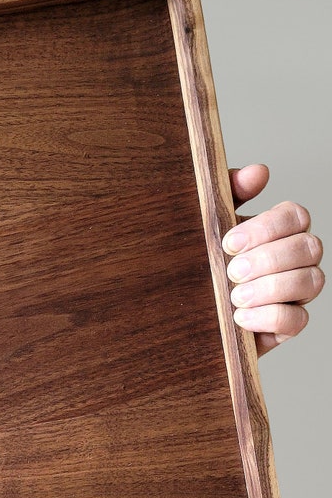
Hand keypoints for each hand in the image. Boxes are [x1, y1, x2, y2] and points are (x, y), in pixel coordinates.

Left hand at [223, 163, 323, 355]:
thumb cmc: (204, 262)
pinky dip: (269, 317)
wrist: (186, 311)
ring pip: (311, 282)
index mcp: (281, 231)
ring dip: (270, 288)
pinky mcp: (287, 325)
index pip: (296, 216)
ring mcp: (297, 293)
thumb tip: (257, 172)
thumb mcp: (209, 226)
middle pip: (309, 247)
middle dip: (268, 259)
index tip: (229, 242)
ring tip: (234, 296)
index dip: (267, 227)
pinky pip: (297, 320)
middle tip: (231, 271)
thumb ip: (230, 196)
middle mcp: (297, 259)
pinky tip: (241, 318)